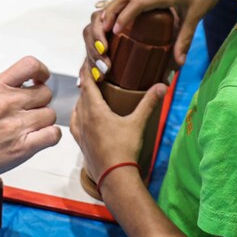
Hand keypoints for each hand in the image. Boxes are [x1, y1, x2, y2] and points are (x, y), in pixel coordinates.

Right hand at [0, 56, 59, 181]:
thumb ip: (5, 86)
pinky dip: (50, 135)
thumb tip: (29, 83)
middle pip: (45, 93)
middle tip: (28, 110)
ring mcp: (17, 125)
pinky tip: (39, 136)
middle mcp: (7, 103)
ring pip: (50, 114)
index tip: (40, 79)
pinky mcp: (24, 147)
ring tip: (29, 126)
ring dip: (43, 120)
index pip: (30, 66)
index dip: (41, 72)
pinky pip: (53, 134)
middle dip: (39, 101)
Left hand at [69, 70, 166, 186]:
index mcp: (94, 109)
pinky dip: (78, 112)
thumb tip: (162, 85)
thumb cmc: (125, 148)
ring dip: (83, 97)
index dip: (87, 69)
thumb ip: (149, 102)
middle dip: (87, 81)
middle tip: (95, 73)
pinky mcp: (79, 140)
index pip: (87, 82)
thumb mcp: (138, 123)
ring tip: (91, 92)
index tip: (89, 59)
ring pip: (77, 106)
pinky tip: (83, 114)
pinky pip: (74, 120)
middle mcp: (82, 116)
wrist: (114, 176)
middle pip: (82, 93)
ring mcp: (79, 129)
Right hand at [89, 0, 217, 65]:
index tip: (114, 30)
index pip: (138, 3)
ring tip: (105, 23)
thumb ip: (185, 38)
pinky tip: (119, 15)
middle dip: (111, 11)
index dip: (124, 15)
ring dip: (113, 6)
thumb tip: (178, 64)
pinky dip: (121, 3)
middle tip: (103, 28)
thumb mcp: (196, 16)